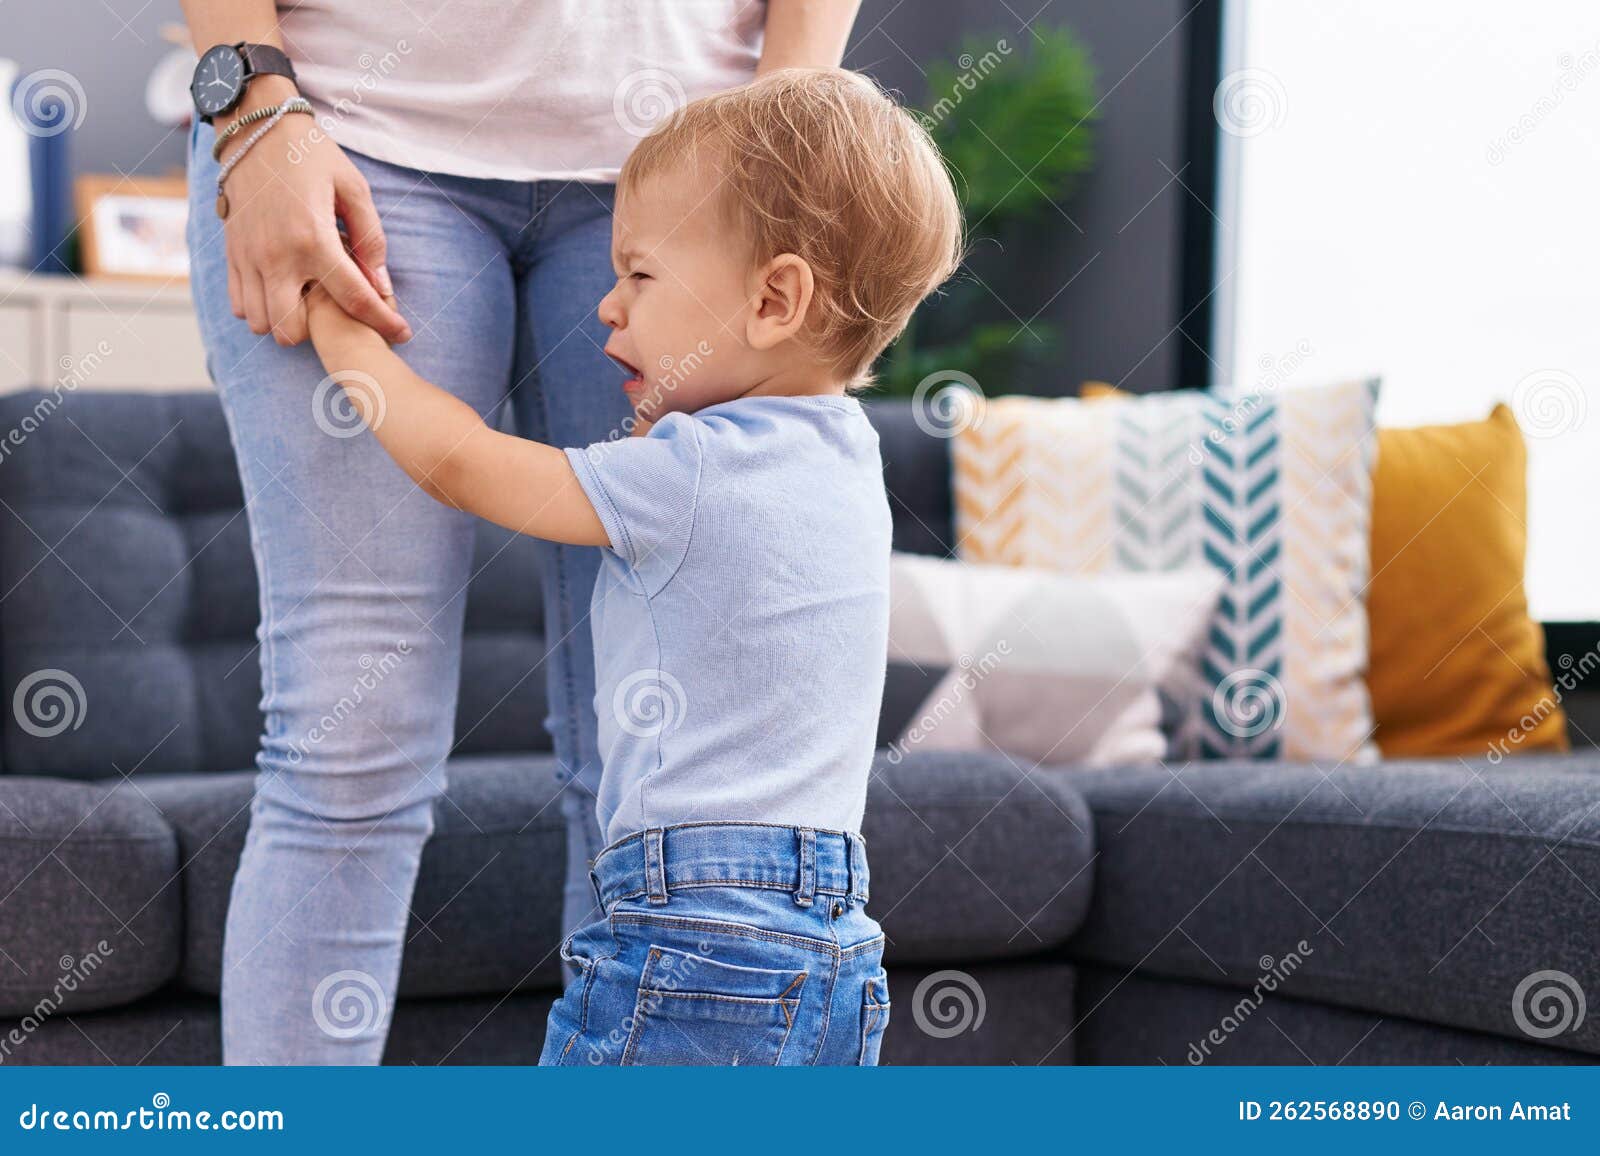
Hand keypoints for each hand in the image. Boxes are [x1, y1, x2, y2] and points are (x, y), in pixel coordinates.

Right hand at [215, 77, 410, 346]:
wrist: (254, 128)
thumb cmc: (310, 155)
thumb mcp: (353, 188)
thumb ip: (371, 238)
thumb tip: (381, 284)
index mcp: (314, 239)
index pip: (355, 299)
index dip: (384, 322)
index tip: (402, 333)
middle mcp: (277, 257)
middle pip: (293, 331)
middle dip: (320, 331)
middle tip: (336, 309)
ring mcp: (249, 258)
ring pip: (262, 325)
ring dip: (287, 321)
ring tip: (307, 298)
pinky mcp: (231, 254)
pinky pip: (239, 306)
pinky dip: (260, 308)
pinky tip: (282, 288)